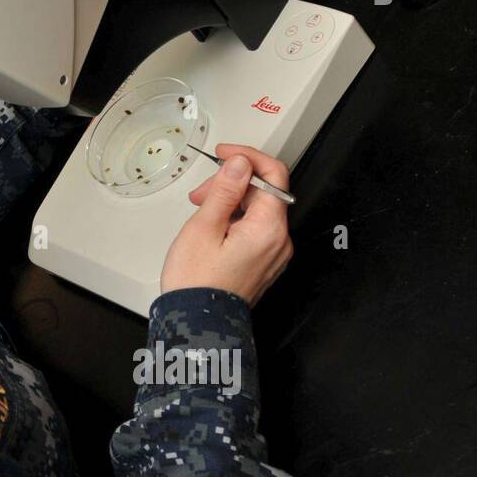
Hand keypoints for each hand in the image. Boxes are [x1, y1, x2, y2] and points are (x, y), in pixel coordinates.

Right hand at [159, 143, 293, 307]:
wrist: (198, 323)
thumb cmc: (197, 282)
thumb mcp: (204, 227)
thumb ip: (225, 190)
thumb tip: (239, 164)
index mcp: (268, 228)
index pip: (273, 175)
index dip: (248, 157)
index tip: (225, 154)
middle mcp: (279, 240)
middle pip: (264, 192)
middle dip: (232, 183)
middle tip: (202, 192)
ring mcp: (273, 253)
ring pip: (258, 210)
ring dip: (231, 201)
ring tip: (201, 210)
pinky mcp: (264, 261)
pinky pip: (255, 228)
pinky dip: (235, 219)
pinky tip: (212, 225)